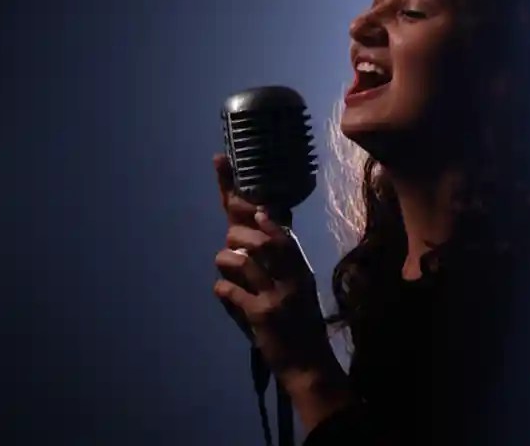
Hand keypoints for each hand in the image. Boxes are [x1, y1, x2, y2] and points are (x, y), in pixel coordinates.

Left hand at [211, 154, 334, 382]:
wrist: (308, 365)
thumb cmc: (297, 320)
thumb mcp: (295, 282)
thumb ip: (277, 252)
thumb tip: (255, 215)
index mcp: (298, 263)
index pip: (272, 223)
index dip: (243, 195)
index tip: (221, 164)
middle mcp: (290, 273)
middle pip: (251, 236)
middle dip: (234, 240)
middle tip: (235, 252)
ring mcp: (276, 293)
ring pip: (234, 259)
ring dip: (227, 267)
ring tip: (236, 280)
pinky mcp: (261, 315)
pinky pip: (226, 290)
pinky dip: (223, 293)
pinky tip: (233, 300)